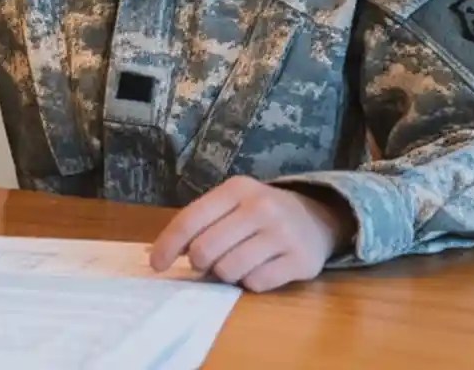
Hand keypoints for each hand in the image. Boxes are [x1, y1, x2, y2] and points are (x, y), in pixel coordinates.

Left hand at [148, 176, 353, 292]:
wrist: (317, 218)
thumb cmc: (259, 213)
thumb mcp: (230, 205)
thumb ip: (198, 223)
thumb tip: (158, 255)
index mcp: (237, 189)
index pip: (190, 221)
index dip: (167, 246)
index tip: (156, 265)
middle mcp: (261, 207)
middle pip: (205, 250)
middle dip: (199, 263)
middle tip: (208, 262)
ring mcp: (284, 234)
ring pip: (229, 270)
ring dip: (225, 274)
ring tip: (236, 262)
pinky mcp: (301, 261)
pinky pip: (256, 284)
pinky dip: (250, 282)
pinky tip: (259, 268)